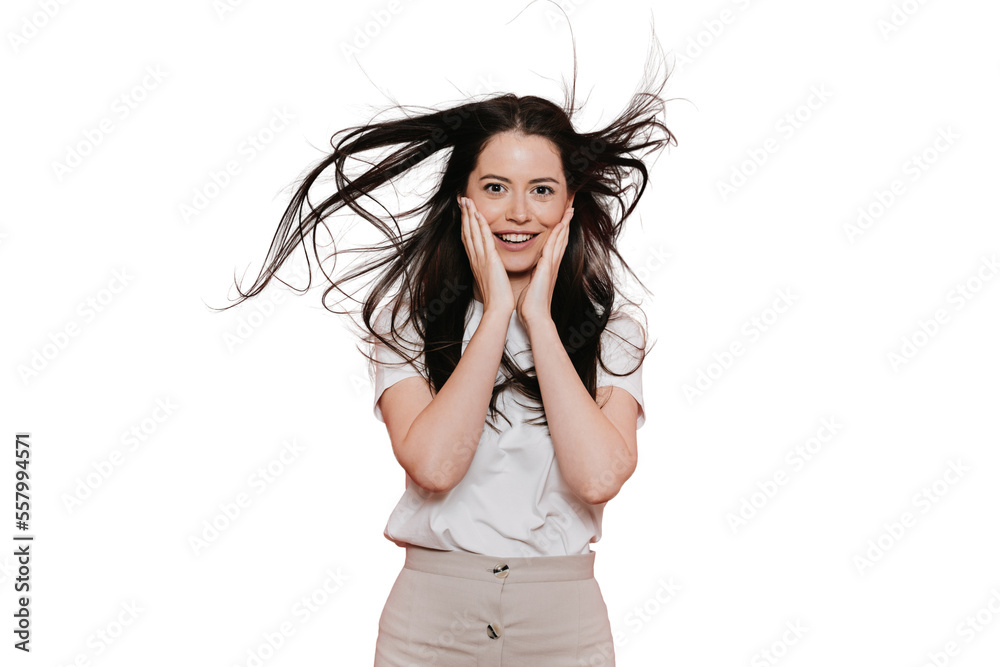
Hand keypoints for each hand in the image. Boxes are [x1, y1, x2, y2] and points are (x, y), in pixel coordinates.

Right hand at [458, 196, 514, 316]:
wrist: (498, 307)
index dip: (465, 223)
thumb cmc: (497, 295)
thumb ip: (489, 266)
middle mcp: (475, 258)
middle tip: (461, 199)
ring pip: (472, 232)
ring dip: (469, 215)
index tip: (464, 210)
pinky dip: (480, 225)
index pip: (468, 238)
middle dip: (464, 214)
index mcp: (476, 262)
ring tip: (466, 200)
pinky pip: (483, 239)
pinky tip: (477, 214)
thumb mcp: (491, 277)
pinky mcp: (489, 260)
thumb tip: (490, 261)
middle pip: (467, 232)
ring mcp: (481, 258)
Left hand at [516, 206, 573, 332]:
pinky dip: (558, 234)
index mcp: (548, 267)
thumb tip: (533, 273)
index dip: (560, 229)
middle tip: (572, 205)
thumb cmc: (531, 305)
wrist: (535, 317)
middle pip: (562, 238)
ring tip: (570, 208)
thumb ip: (534, 276)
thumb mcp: (532, 285)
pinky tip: (560, 223)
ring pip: (561, 239)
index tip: (562, 216)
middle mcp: (552, 264)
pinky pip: (553, 247)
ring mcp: (552, 265)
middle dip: (566, 221)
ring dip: (565, 223)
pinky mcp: (547, 268)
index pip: (555, 244)